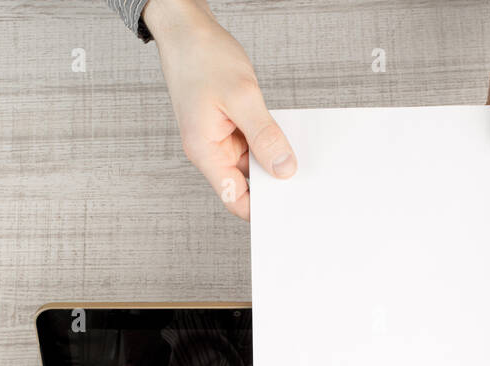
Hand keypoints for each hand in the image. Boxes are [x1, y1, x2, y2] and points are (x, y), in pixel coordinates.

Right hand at [143, 0, 295, 219]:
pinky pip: (251, 142)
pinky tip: (284, 134)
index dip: (261, 210)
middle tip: (304, 181)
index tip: (289, 210)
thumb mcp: (243, 96)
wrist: (186, 30)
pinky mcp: (225, 126)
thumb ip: (265, 136)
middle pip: (245, 183)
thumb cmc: (203, 58)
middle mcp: (209, 150)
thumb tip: (284, 169)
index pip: (235, 198)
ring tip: (298, 153)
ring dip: (272, 158)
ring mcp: (217, 138)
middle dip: (272, 183)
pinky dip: (267, 140)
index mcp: (205, 152)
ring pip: (251, 162)